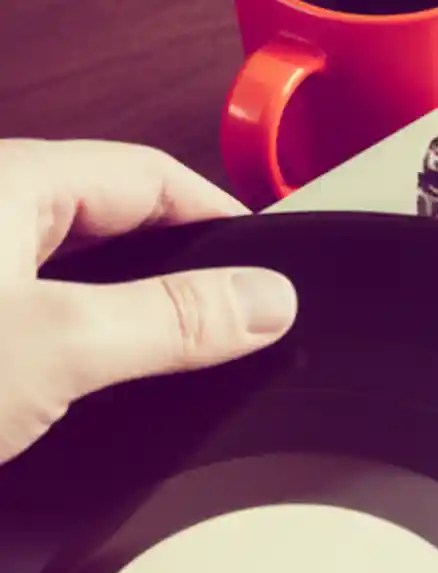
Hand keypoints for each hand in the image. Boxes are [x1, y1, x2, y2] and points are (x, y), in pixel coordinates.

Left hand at [0, 139, 296, 464]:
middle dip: (182, 272)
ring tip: (180, 361)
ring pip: (75, 278)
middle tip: (238, 323)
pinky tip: (95, 393)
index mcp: (7, 182)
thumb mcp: (58, 343)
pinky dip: (80, 350)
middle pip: (116, 225)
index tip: (275, 269)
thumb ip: (174, 318)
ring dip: (129, 318)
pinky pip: (37, 322)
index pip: (151, 177)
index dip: (223, 219)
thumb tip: (268, 300)